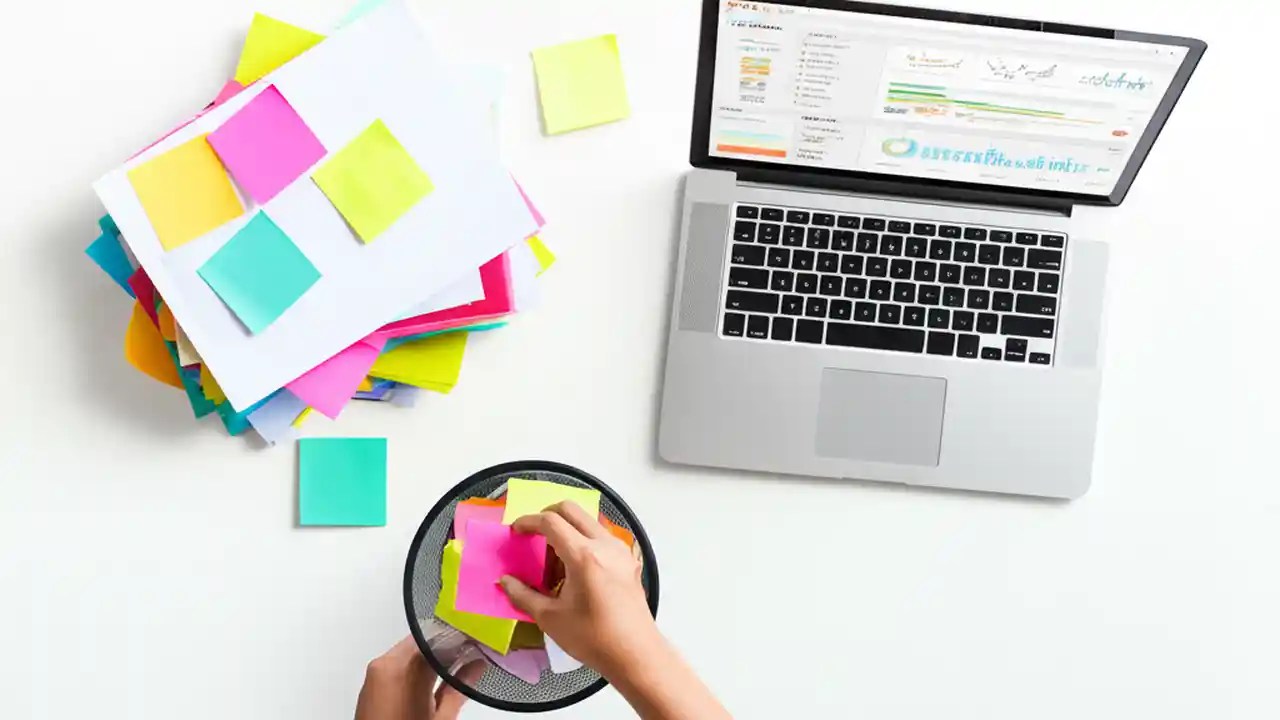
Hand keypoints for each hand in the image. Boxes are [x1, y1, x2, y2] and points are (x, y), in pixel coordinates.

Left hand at [355, 636, 481, 719]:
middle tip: (471, 652)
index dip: (460, 636)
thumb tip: (475, 666)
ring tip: (457, 667)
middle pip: (422, 643)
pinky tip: (434, 679)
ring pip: (410, 653)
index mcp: (401, 668)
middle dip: (447, 646)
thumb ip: (459, 688)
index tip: (477, 639)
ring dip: (432, 657)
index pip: (436, 637)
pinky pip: (398, 666)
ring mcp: (375, 676)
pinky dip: (416, 668)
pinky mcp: (371, 687)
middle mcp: (384, 665)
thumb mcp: (441, 719)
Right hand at [499, 501, 661, 678]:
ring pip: (588, 522)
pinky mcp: (629, 560)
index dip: (528, 521)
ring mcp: (621, 550)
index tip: (516, 531)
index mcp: (584, 556)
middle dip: (548, 516)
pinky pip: (601, 538)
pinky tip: (576, 570)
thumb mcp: (550, 618)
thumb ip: (523, 595)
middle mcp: (605, 545)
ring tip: (555, 561)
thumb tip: (505, 582)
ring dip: (568, 530)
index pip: (551, 522)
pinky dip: (584, 541)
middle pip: (572, 510)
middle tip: (533, 535)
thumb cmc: (592, 638)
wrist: (635, 654)